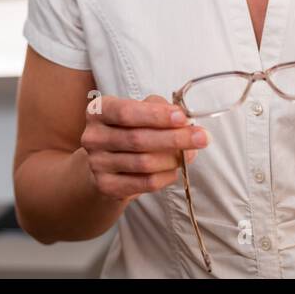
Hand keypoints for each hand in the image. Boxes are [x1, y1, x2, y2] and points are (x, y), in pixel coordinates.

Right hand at [81, 94, 209, 201]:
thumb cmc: (127, 129)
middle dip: (174, 138)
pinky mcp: (106, 185)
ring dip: (173, 159)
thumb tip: (181, 118)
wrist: (104, 162)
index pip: (126, 112)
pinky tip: (175, 169)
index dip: (155, 116)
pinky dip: (165, 176)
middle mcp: (93, 137)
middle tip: (201, 137)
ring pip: (143, 163)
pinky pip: (144, 183)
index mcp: (98, 111)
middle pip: (137, 139)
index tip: (182, 117)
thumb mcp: (137, 110)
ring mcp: (97, 163)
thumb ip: (156, 107)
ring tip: (191, 153)